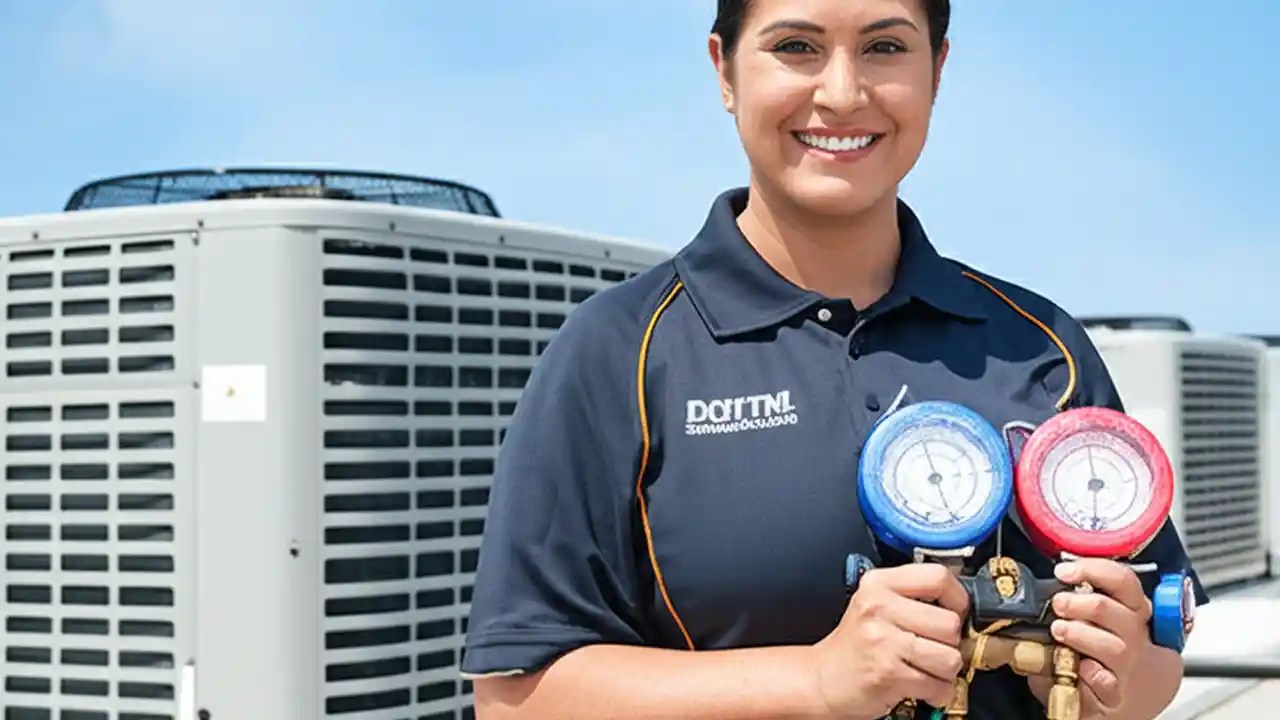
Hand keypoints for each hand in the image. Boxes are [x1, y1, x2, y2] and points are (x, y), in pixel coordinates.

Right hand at [810, 564, 969, 718]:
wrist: (822, 679)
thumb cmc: (854, 646)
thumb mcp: (875, 606)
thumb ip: (913, 597)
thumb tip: (963, 607)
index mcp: (878, 584)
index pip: (937, 577)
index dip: (958, 598)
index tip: (956, 612)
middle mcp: (878, 607)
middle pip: (950, 622)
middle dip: (950, 644)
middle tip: (933, 649)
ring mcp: (882, 640)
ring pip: (950, 657)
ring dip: (945, 672)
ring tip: (926, 669)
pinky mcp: (888, 673)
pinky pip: (938, 685)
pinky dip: (937, 693)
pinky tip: (921, 686)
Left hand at [1028, 559, 1152, 717]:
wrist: (1122, 700)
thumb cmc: (1101, 652)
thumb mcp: (1094, 620)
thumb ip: (1076, 603)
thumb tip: (1042, 591)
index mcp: (1130, 609)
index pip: (1123, 580)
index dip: (1093, 570)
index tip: (1064, 572)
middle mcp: (1133, 635)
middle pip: (1112, 610)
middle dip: (1078, 603)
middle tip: (1059, 604)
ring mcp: (1126, 665)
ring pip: (1113, 646)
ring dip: (1080, 635)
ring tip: (1060, 632)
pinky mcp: (1114, 694)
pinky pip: (1106, 682)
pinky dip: (1089, 674)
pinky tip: (1077, 667)